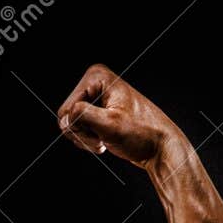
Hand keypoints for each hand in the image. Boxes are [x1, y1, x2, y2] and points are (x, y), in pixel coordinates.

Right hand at [56, 65, 177, 167]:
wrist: (159, 146)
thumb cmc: (142, 133)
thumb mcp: (110, 124)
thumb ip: (82, 115)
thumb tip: (64, 118)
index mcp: (97, 76)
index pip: (67, 109)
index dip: (80, 127)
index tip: (100, 131)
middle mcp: (95, 82)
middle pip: (67, 116)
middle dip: (82, 133)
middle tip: (101, 138)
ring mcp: (96, 97)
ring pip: (71, 125)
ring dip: (85, 139)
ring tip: (104, 140)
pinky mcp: (97, 111)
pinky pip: (78, 128)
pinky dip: (88, 140)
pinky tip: (103, 141)